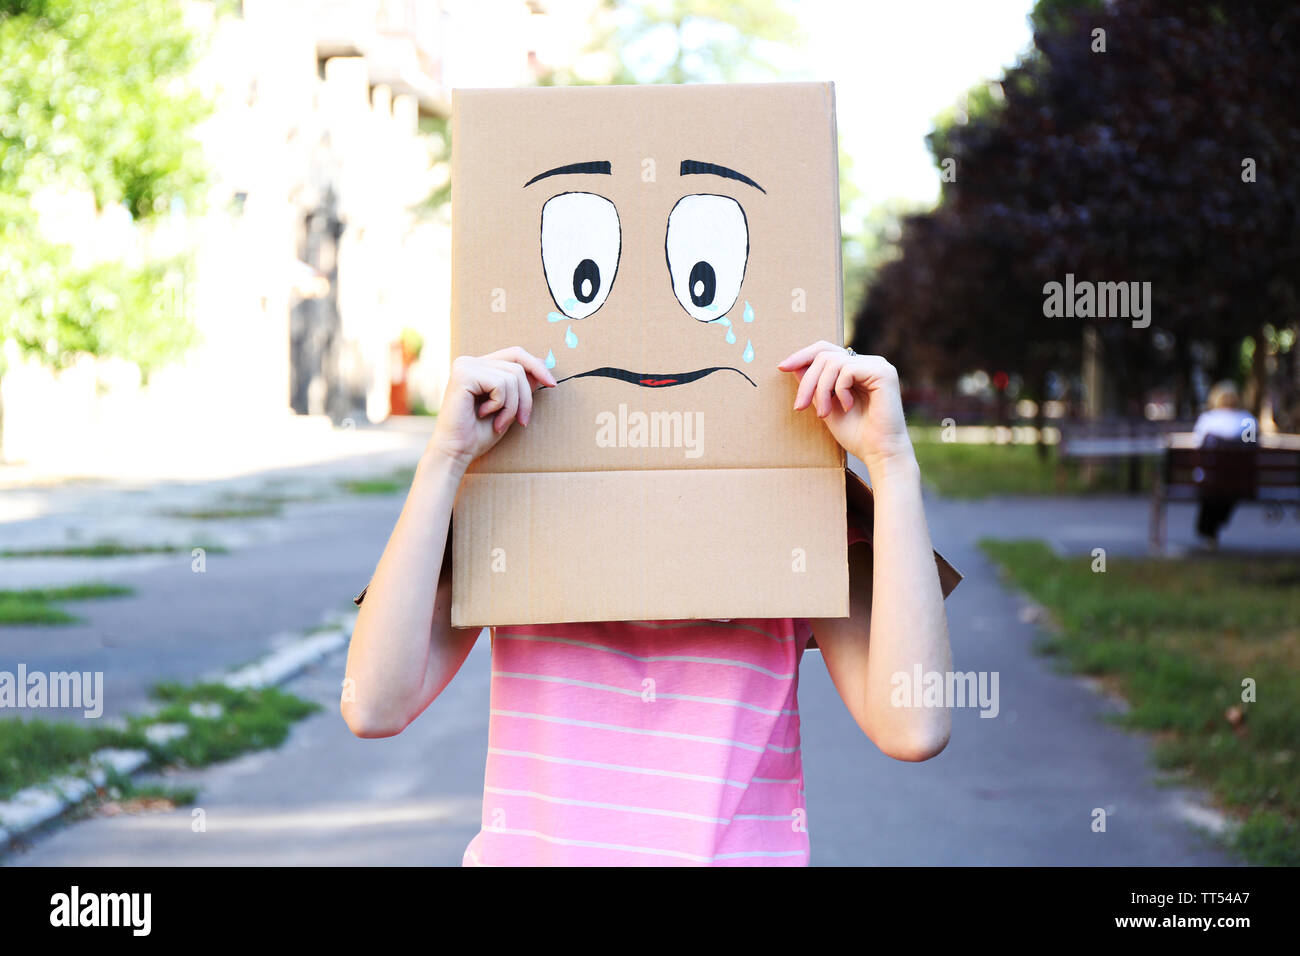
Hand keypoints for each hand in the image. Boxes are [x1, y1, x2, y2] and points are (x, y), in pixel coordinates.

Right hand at [430, 347, 556, 469]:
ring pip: (512, 377)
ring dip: (512, 406)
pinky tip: (484, 414)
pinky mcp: (463, 375)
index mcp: (479, 366)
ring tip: (499, 422)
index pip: (515, 354)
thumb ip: (520, 387)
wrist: (456, 451)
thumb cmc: (479, 434)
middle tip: (522, 421)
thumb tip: (543, 368)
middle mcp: (470, 361)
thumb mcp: (508, 407)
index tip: (552, 384)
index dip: (536, 366)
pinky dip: (500, 405)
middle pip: (518, 366)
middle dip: (526, 396)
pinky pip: (500, 384)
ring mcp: (465, 366)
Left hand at [778, 341, 914, 473]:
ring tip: (824, 413)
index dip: (803, 355)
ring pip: (833, 362)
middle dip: (807, 380)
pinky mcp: (884, 372)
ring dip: (820, 389)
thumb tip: (794, 366)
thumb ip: (814, 387)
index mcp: (857, 369)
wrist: (879, 453)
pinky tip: (848, 407)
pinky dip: (839, 390)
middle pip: (825, 354)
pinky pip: (847, 370)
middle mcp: (868, 363)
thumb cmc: (856, 435)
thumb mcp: (826, 407)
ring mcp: (877, 365)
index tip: (782, 367)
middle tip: (799, 406)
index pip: (826, 350)